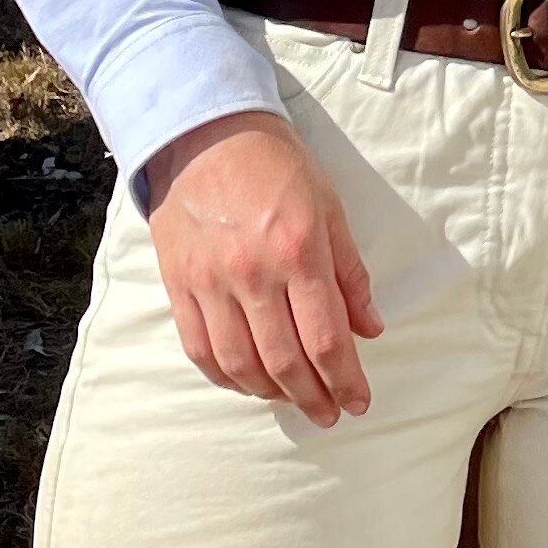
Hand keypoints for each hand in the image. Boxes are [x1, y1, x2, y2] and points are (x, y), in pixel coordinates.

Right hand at [143, 110, 381, 424]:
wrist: (204, 133)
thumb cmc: (276, 166)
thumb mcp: (329, 207)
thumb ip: (349, 273)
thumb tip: (369, 329)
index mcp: (298, 251)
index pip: (326, 338)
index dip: (345, 380)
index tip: (358, 402)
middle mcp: (253, 273)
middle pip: (285, 361)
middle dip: (313, 398)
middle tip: (329, 414)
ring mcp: (210, 282)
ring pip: (240, 364)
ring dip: (271, 393)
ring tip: (293, 400)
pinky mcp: (178, 284)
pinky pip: (200, 349)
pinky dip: (226, 377)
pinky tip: (248, 383)